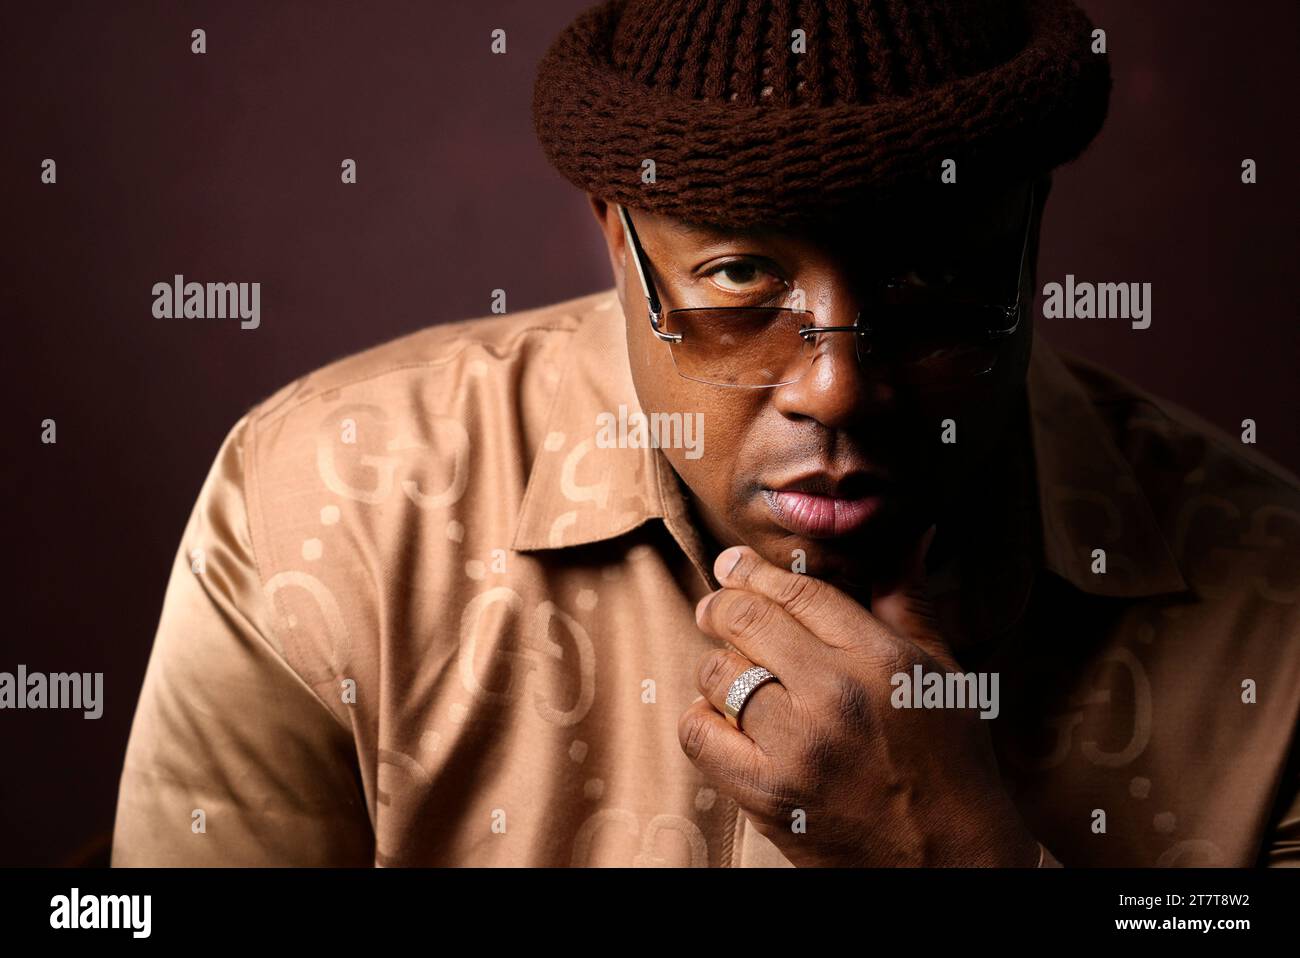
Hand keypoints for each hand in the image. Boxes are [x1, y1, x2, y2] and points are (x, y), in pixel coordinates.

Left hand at [678, 528, 1040, 866]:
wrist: (950, 862)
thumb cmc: (951, 764)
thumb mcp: (942, 674)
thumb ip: (909, 602)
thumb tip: (912, 535)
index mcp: (881, 660)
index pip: (799, 591)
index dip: (756, 571)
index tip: (733, 565)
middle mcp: (835, 696)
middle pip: (747, 620)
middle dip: (722, 605)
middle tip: (716, 607)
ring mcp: (796, 747)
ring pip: (718, 673)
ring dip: (718, 665)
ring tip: (734, 671)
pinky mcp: (766, 794)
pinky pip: (699, 733)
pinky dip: (702, 717)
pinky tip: (724, 716)